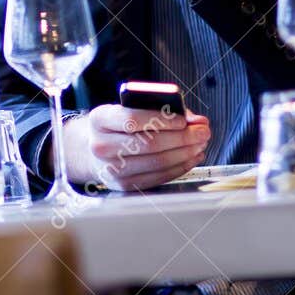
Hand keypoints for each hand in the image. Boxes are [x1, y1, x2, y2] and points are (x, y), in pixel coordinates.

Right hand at [59, 104, 211, 191]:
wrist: (91, 150)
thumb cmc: (117, 126)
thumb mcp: (128, 108)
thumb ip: (161, 109)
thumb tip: (196, 121)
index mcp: (99, 120)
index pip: (132, 119)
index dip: (162, 119)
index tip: (184, 119)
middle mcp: (100, 146)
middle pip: (148, 143)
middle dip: (182, 137)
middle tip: (203, 131)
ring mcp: (111, 169)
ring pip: (157, 162)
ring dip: (185, 153)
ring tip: (200, 143)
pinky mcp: (124, 185)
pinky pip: (158, 177)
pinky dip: (180, 167)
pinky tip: (191, 157)